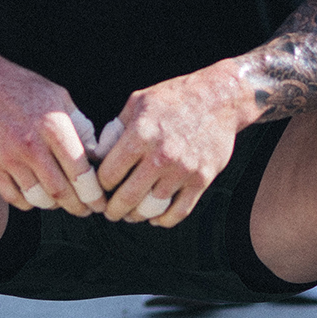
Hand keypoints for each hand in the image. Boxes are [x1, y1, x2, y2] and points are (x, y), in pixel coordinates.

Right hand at [0, 60, 105, 218]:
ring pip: (37, 198)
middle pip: (60, 191)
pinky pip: (12, 196)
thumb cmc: (25, 88)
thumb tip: (97, 156)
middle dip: (78, 207)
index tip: (100, 202)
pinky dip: (27, 202)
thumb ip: (80, 126)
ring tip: (61, 201)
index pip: (80, 172)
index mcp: (54, 126)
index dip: (93, 194)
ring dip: (53, 206)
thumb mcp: (60, 97)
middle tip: (85, 210)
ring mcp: (9, 156)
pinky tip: (36, 195)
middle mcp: (31, 144)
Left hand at [96, 69, 242, 228]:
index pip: (109, 175)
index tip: (100, 189)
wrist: (218, 98)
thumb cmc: (174, 97)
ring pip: (152, 208)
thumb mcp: (137, 102)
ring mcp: (183, 170)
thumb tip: (97, 156)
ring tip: (132, 214)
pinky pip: (179, 211)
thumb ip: (116, 130)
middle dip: (114, 210)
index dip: (100, 185)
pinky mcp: (201, 180)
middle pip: (127, 198)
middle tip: (110, 212)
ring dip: (137, 216)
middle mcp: (160, 155)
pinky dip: (164, 220)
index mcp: (140, 134)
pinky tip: (156, 217)